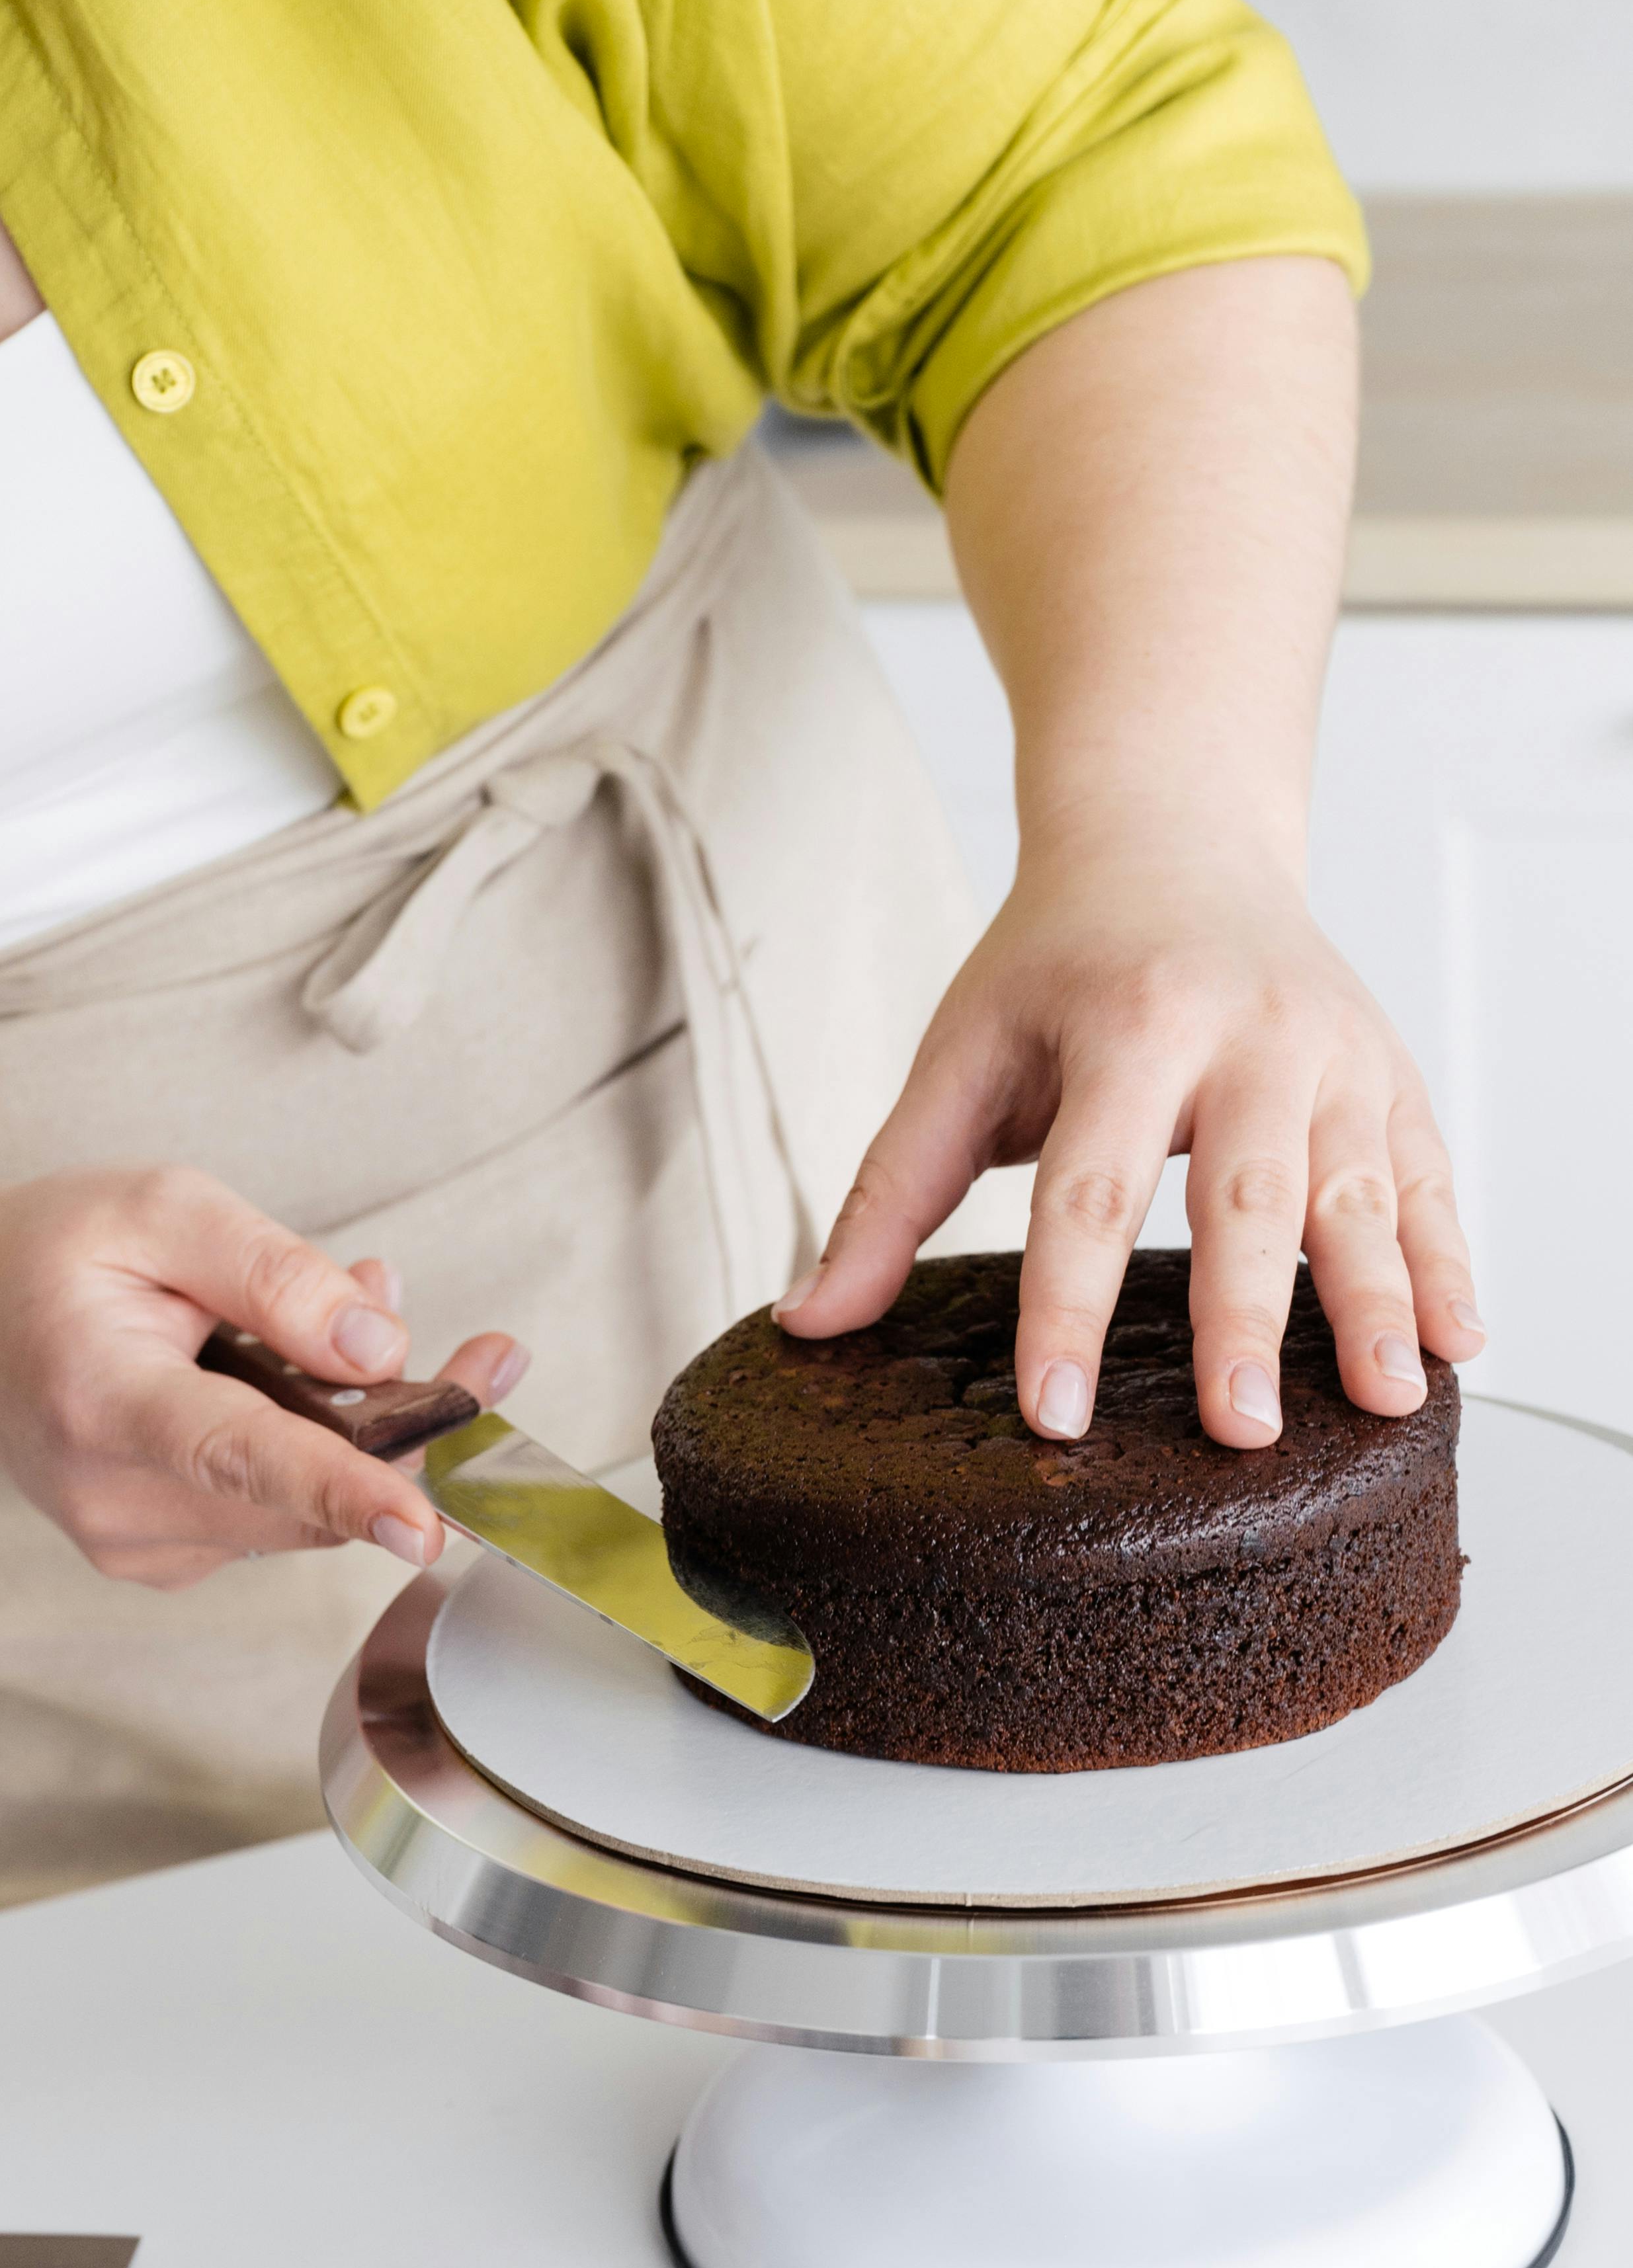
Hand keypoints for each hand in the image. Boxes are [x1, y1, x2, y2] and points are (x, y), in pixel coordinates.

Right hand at [0, 1165, 523, 1584]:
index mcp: (102, 1399)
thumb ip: (272, 1271)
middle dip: (408, 1429)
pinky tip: (278, 1386)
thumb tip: (378, 1342)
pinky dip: (310, 1459)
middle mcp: (114, 1496)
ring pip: (306, 1511)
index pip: (236, 1454)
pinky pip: (276, 1518)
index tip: (421, 1521)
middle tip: (489, 1355)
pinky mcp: (160, 1562)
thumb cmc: (49, 1255)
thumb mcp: (158, 1207)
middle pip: (305, 1492)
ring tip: (329, 1329)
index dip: (339, 1486)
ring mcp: (134, 1544)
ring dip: (357, 1434)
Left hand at [774, 839, 1486, 1444]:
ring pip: (1358, 1190)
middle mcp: (1246, 1032)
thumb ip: (889, 1191)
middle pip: (1243, 1194)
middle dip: (1242, 1319)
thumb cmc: (1054, 962)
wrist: (1172, 834)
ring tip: (1383, 1403)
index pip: (1087, 1191)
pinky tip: (1458, 1344)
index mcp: (1125, 1024)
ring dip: (1376, 1302)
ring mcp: (1333, 1050)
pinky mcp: (1390, 1069)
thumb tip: (809, 1321)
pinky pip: (1427, 1175)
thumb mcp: (960, 1053)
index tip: (1055, 1413)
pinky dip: (1446, 1259)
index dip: (1067, 1308)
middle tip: (1238, 1433)